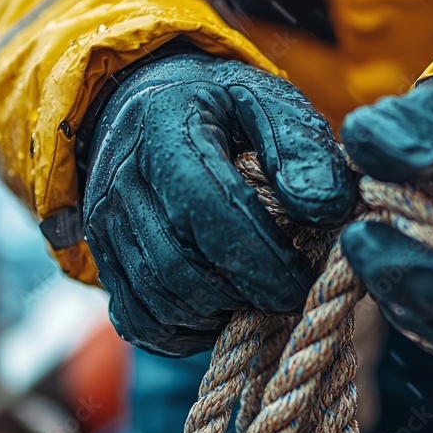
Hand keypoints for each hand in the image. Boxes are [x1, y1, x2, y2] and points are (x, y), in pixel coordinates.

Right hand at [83, 50, 355, 356]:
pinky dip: (189, 330)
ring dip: (221, 313)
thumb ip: (303, 149)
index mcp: (165, 129)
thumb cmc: (221, 109)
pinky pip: (142, 322)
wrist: (147, 109)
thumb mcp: (269, 103)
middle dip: (246, 293)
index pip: (208, 210)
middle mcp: (120, 182)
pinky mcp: (103, 263)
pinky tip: (222, 305)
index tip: (305, 281)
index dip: (262, 259)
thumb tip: (329, 208)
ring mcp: (103, 228)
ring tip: (257, 291)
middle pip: (182, 270)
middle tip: (287, 289)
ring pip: (162, 304)